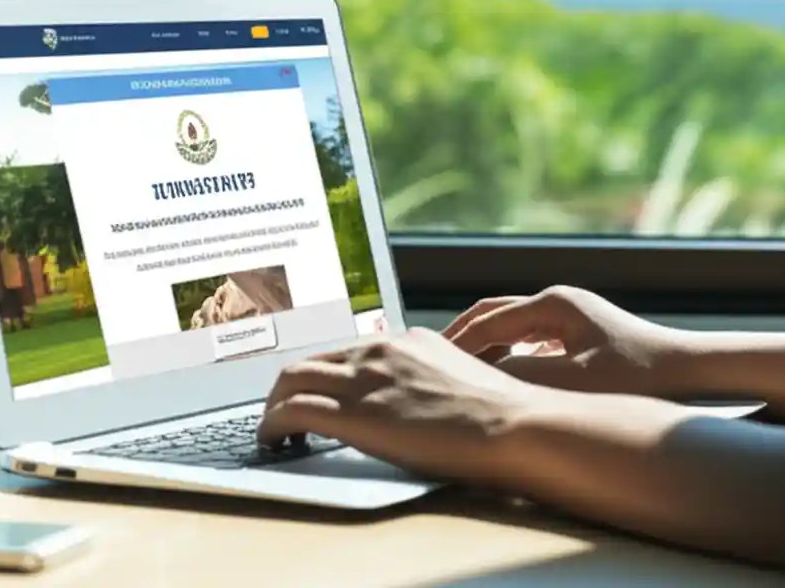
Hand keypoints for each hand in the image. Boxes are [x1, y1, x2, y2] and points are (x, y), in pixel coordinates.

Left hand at [257, 328, 541, 480]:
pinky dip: (272, 425)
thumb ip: (430, 381)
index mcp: (404, 341)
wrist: (512, 425)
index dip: (322, 376)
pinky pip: (293, 410)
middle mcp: (378, 352)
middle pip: (309, 361)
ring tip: (273, 432)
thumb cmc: (501, 414)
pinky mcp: (355, 412)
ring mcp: (364, 379)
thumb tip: (419, 403)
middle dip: (288, 389)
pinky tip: (273, 442)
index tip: (316, 395)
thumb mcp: (460, 379)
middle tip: (282, 414)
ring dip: (273, 406)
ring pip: (291, 380)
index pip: (344, 352)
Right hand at [443, 286, 698, 398]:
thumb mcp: (573, 382)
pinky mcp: (578, 333)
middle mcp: (557, 302)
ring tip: (456, 373)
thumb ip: (522, 378)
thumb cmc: (638, 376)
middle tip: (430, 362)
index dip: (455, 346)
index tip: (428, 368)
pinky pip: (529, 341)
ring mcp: (568, 316)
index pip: (487, 323)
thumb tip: (478, 379)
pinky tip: (498, 380)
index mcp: (552, 304)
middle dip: (461, 338)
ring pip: (509, 328)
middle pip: (492, 315)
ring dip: (483, 348)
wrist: (689, 370)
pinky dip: (507, 356)